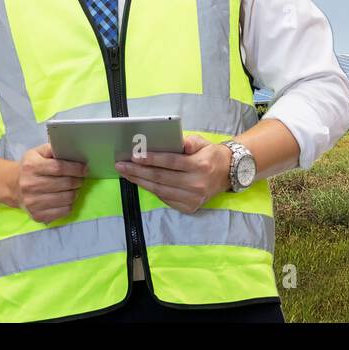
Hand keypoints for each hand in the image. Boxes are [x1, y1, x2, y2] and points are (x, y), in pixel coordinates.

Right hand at [15, 143, 86, 222]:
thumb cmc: (30, 168)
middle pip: (65, 184)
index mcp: (31, 167)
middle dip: (78, 180)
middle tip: (80, 178)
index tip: (84, 169)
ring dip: (75, 192)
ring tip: (72, 188)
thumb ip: (52, 149)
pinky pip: (63, 211)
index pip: (59, 168)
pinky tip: (65, 198)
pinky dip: (69, 204)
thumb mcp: (37, 153)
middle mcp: (30, 185)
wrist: (13, 186)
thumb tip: (71, 150)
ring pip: (67, 198)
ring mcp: (33, 202)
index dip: (75, 168)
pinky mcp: (37, 215)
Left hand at [114, 134, 230, 213]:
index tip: (134, 155)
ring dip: (140, 181)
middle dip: (138, 171)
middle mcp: (196, 184)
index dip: (151, 159)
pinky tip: (140, 181)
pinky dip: (150, 190)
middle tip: (121, 165)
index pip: (170, 162)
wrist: (227, 174)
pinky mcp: (189, 208)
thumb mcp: (203, 142)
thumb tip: (179, 143)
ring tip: (126, 173)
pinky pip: (165, 198)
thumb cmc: (210, 155)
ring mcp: (193, 199)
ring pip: (160, 190)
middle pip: (161, 178)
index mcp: (200, 166)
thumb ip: (190, 142)